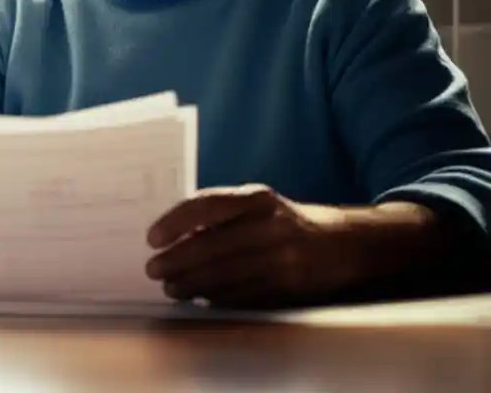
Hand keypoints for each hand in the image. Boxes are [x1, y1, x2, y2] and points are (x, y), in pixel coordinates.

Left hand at [145, 184, 358, 307]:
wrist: (344, 244)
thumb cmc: (285, 222)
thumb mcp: (258, 205)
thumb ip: (220, 214)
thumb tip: (173, 236)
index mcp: (258, 199)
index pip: (207, 205)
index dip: (175, 222)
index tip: (152, 238)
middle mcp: (271, 226)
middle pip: (212, 246)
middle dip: (176, 260)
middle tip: (153, 269)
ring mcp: (283, 259)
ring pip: (225, 275)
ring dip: (191, 284)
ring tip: (171, 288)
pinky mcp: (289, 287)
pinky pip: (243, 295)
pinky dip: (216, 298)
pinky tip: (200, 298)